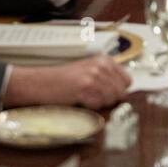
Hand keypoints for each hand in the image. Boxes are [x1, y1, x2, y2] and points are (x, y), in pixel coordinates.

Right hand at [5, 56, 131, 108]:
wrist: (40, 82)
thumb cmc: (63, 80)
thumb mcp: (89, 72)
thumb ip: (108, 79)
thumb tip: (125, 94)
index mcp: (105, 60)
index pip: (128, 81)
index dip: (119, 91)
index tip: (109, 95)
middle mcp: (101, 65)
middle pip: (121, 92)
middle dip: (110, 99)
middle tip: (93, 98)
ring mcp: (94, 75)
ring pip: (111, 99)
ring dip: (100, 103)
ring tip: (86, 98)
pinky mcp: (85, 86)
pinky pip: (99, 103)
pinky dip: (91, 106)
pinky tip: (81, 100)